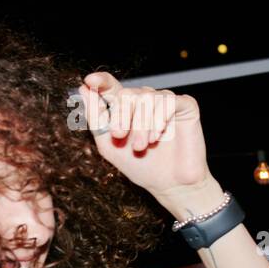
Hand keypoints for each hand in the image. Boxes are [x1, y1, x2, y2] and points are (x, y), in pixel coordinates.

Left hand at [78, 72, 213, 215]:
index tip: (90, 82)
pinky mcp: (186, 107)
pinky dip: (159, 117)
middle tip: (118, 136)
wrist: (172, 186)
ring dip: (141, 123)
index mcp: (126, 110)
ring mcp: (166, 104)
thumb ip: (96, 119)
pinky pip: (169, 101)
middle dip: (120, 115)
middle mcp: (146, 103)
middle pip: (128, 93)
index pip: (112, 86)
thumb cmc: (142, 167)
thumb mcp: (109, 146)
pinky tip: (156, 136)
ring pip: (147, 98)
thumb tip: (82, 89)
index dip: (101, 81)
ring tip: (141, 146)